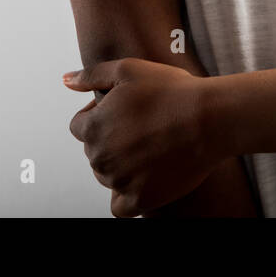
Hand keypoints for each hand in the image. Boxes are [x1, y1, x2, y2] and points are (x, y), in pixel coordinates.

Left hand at [62, 57, 224, 217]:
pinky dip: (128, 196)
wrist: (209, 119)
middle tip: (144, 126)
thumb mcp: (127, 69)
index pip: (80, 127)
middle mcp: (100, 157)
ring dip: (121, 165)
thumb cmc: (172, 91)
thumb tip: (66, 80)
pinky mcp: (141, 199)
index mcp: (92, 127)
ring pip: (108, 176)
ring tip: (151, 146)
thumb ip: (91, 75)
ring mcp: (120, 181)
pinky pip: (121, 207)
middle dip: (112, 139)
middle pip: (95, 151)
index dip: (100, 115)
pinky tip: (144, 179)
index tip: (126, 110)